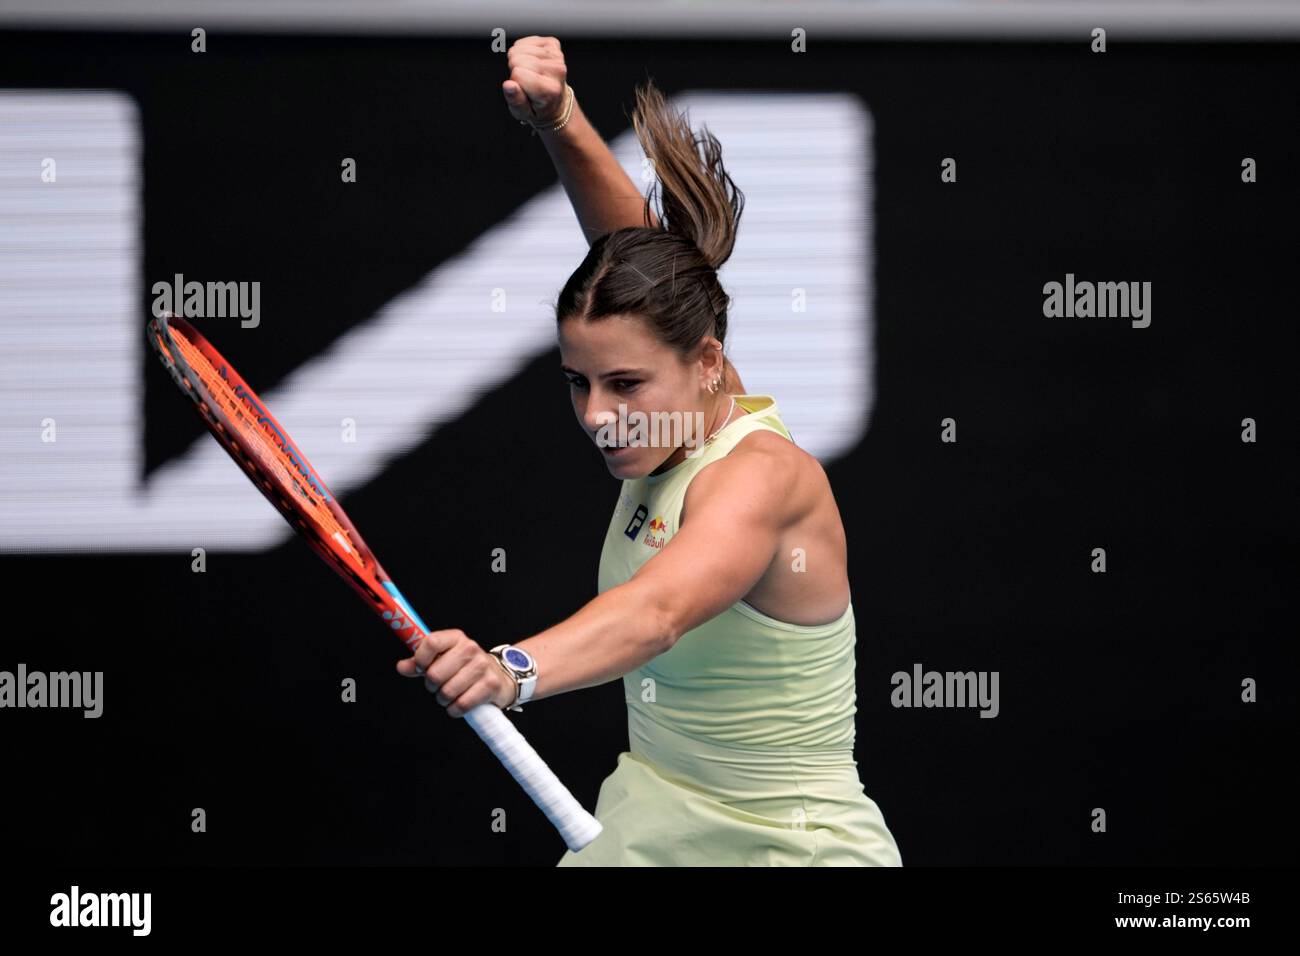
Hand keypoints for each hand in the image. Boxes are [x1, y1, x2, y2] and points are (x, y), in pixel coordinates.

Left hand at [396, 629, 516, 717]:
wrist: (501, 676)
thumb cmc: (466, 668)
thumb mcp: (443, 659)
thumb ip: (420, 663)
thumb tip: (402, 667)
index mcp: (456, 638)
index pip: (431, 643)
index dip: (420, 660)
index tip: (421, 669)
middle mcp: (470, 648)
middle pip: (435, 674)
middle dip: (432, 686)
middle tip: (439, 686)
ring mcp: (482, 666)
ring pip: (447, 692)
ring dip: (444, 699)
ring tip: (451, 695)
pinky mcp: (491, 685)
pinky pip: (461, 704)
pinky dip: (455, 710)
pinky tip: (459, 704)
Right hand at [502, 35, 568, 127]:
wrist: (555, 100)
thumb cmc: (537, 107)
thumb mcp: (523, 113)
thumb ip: (516, 100)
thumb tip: (508, 85)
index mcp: (550, 90)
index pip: (518, 74)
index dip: (514, 83)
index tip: (523, 91)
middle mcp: (558, 71)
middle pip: (517, 59)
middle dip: (515, 71)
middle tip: (526, 82)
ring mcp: (557, 56)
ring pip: (518, 50)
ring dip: (518, 61)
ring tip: (529, 73)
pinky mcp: (553, 44)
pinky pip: (523, 42)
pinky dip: (522, 51)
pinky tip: (530, 63)